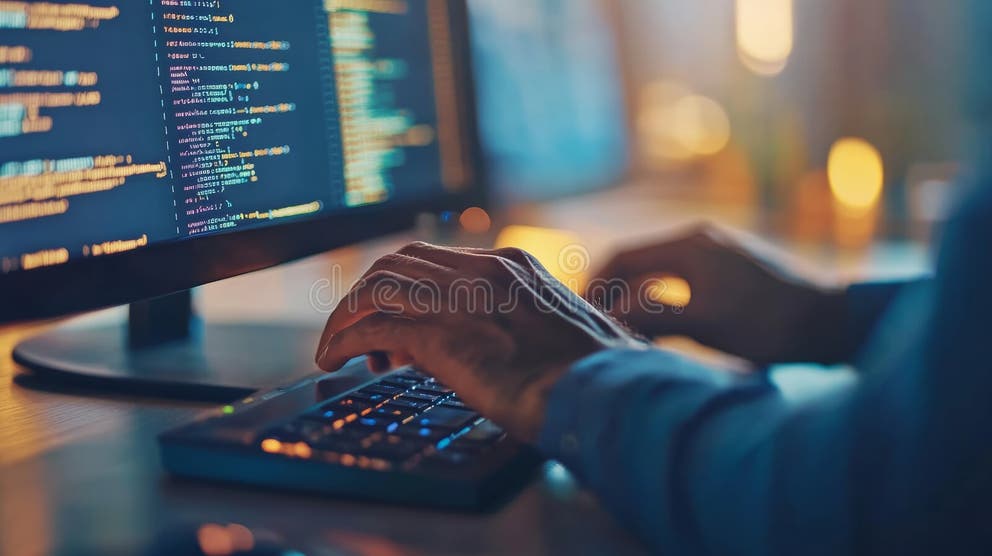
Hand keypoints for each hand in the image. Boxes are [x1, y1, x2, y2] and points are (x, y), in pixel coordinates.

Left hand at [315, 242, 643, 441]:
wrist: (606, 392)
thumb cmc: (594, 375)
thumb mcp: (557, 332)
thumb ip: (520, 325)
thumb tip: (493, 347)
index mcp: (511, 265)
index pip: (436, 257)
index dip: (404, 286)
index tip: (397, 323)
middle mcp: (482, 271)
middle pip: (398, 260)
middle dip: (368, 294)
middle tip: (360, 335)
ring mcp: (461, 298)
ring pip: (377, 284)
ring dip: (345, 316)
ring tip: (335, 350)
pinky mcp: (443, 335)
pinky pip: (372, 324)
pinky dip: (345, 340)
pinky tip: (336, 359)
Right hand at [588, 224, 846, 363]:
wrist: (832, 322)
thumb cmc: (769, 323)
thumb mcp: (705, 323)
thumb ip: (654, 316)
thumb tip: (612, 317)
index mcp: (689, 244)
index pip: (622, 256)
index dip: (596, 284)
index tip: (580, 313)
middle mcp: (700, 238)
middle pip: (638, 261)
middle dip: (614, 292)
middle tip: (596, 325)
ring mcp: (718, 250)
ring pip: (660, 271)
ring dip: (638, 297)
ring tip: (624, 329)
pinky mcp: (732, 267)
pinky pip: (681, 278)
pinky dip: (663, 298)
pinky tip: (661, 324)